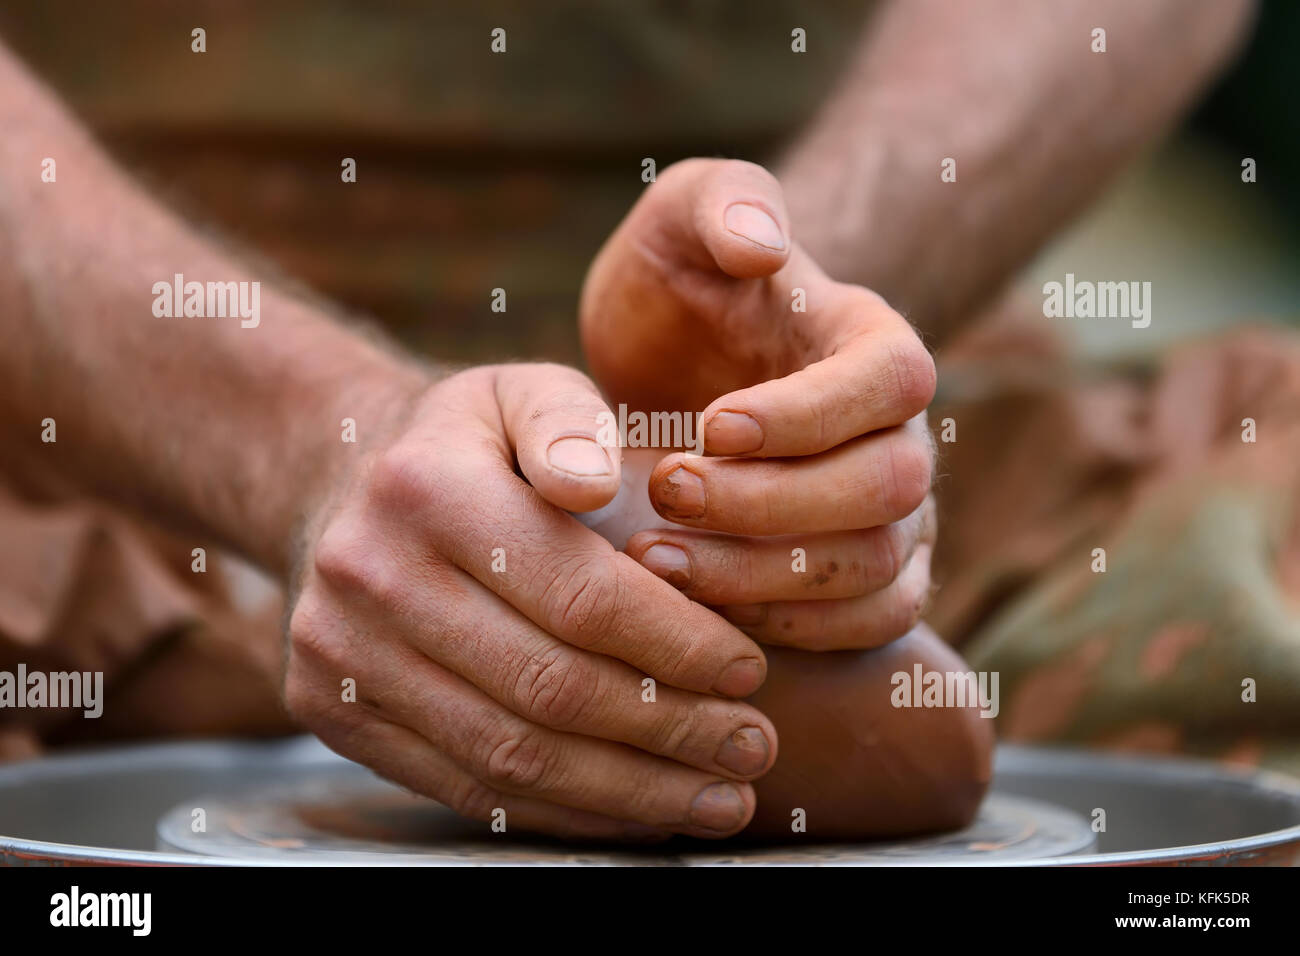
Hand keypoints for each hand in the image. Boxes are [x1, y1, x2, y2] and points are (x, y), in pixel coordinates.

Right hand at [284, 364, 777, 838]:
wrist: (341, 489)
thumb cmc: (468, 444)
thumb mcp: (519, 393)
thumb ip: (568, 422)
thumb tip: (596, 482)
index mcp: (426, 489)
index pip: (577, 592)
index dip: (675, 643)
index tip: (747, 670)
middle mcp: (370, 577)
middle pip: (549, 687)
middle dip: (669, 729)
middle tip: (752, 746)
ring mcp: (342, 655)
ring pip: (511, 754)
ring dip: (630, 790)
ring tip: (718, 798)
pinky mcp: (334, 714)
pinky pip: (466, 787)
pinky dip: (564, 811)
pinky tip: (635, 808)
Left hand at [580, 159, 936, 648]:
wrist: (676, 371)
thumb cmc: (680, 292)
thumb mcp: (680, 221)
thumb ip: (722, 203)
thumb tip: (763, 245)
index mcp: (870, 341)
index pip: (890, 380)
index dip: (809, 414)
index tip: (707, 426)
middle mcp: (900, 432)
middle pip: (890, 487)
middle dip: (771, 503)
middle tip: (666, 490)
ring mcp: (895, 510)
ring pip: (875, 565)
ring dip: (766, 573)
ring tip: (658, 560)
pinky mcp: (871, 572)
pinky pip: (874, 620)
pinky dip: (798, 625)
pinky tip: (706, 607)